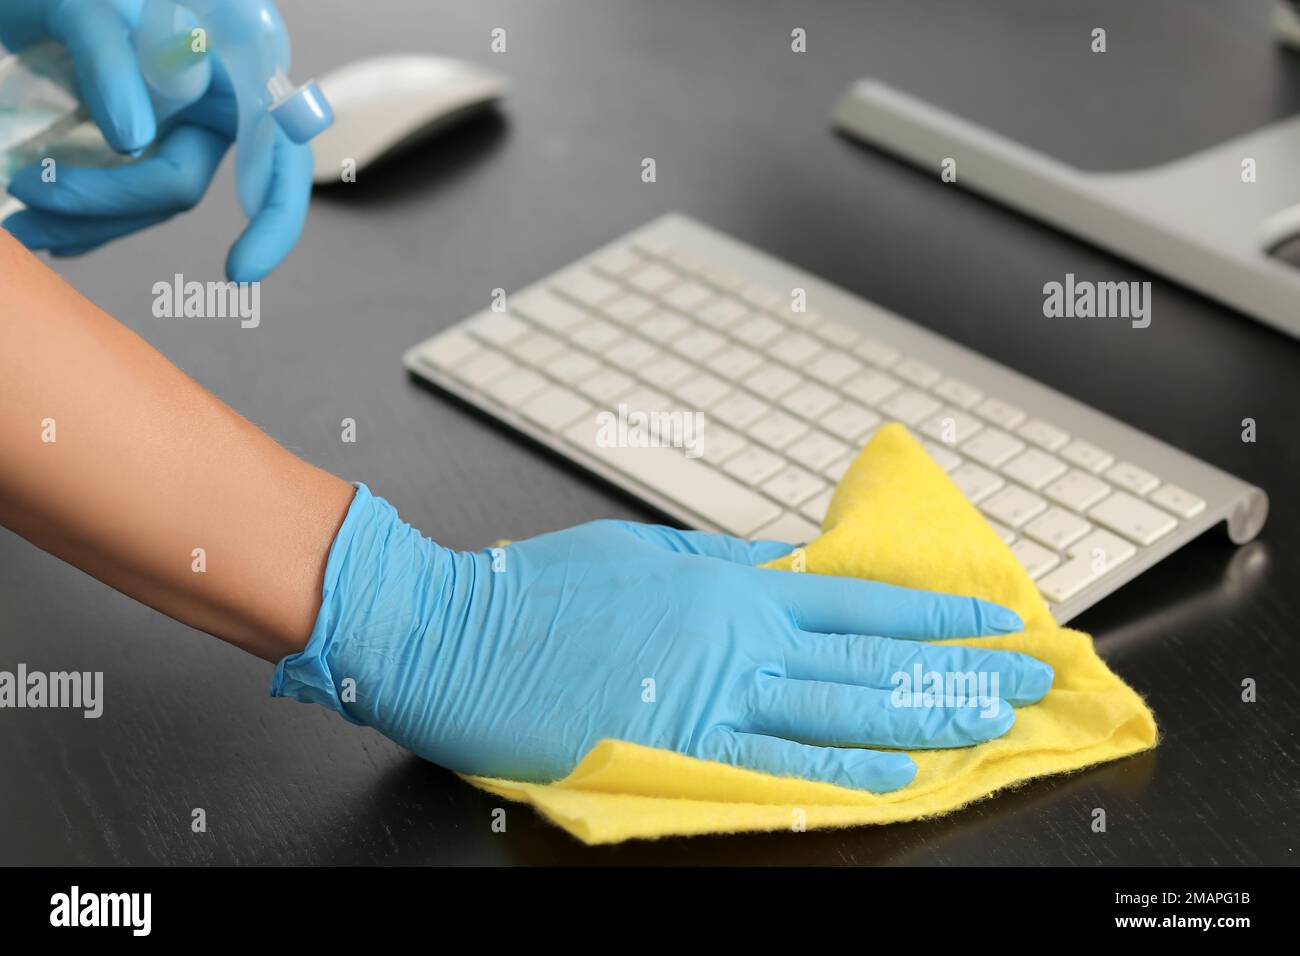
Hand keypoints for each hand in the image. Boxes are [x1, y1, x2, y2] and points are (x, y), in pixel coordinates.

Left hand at [0, 0, 311, 280]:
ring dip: (82, 221)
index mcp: (230, 66)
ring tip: (18, 221)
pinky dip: (83, 218)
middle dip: (111, 207)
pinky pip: (125, 199)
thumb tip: (133, 139)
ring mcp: (177, 128)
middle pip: (182, 183)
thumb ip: (109, 56)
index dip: (274, 215)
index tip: (239, 270)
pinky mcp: (141, 146)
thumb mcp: (78, 4)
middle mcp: (212, 103)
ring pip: (145, 202)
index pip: (279, 151)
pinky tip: (45, 223)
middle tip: (30, 197)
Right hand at [273, 486, 1053, 792]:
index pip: (860, 599)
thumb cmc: (547, 588)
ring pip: (844, 705)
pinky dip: (842, 766)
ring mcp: (716, 692)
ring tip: (993, 723)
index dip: (935, 612)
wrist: (464, 632)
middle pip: (873, 654)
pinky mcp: (680, 745)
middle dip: (959, 667)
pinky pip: (778, 759)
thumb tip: (791, 565)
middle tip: (1030, 678)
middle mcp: (742, 633)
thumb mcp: (647, 550)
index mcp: (734, 581)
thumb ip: (727, 559)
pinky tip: (898, 772)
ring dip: (926, 714)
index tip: (994, 620)